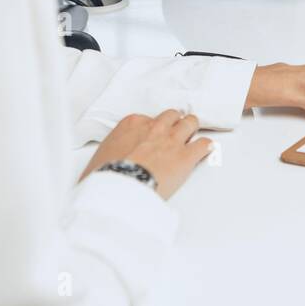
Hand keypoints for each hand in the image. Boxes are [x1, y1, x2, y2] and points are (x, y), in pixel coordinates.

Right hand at [79, 110, 212, 199]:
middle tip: (174, 134)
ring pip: (191, 123)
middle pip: (172, 116)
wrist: (118, 189)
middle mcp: (154, 127)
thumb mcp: (99, 157)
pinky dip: (205, 148)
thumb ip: (110, 151)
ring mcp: (172, 140)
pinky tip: (204, 152)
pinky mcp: (185, 156)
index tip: (152, 137)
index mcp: (132, 124)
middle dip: (174, 124)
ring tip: (191, 137)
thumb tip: (104, 163)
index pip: (149, 118)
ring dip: (191, 130)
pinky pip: (204, 145)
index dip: (152, 129)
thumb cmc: (105, 176)